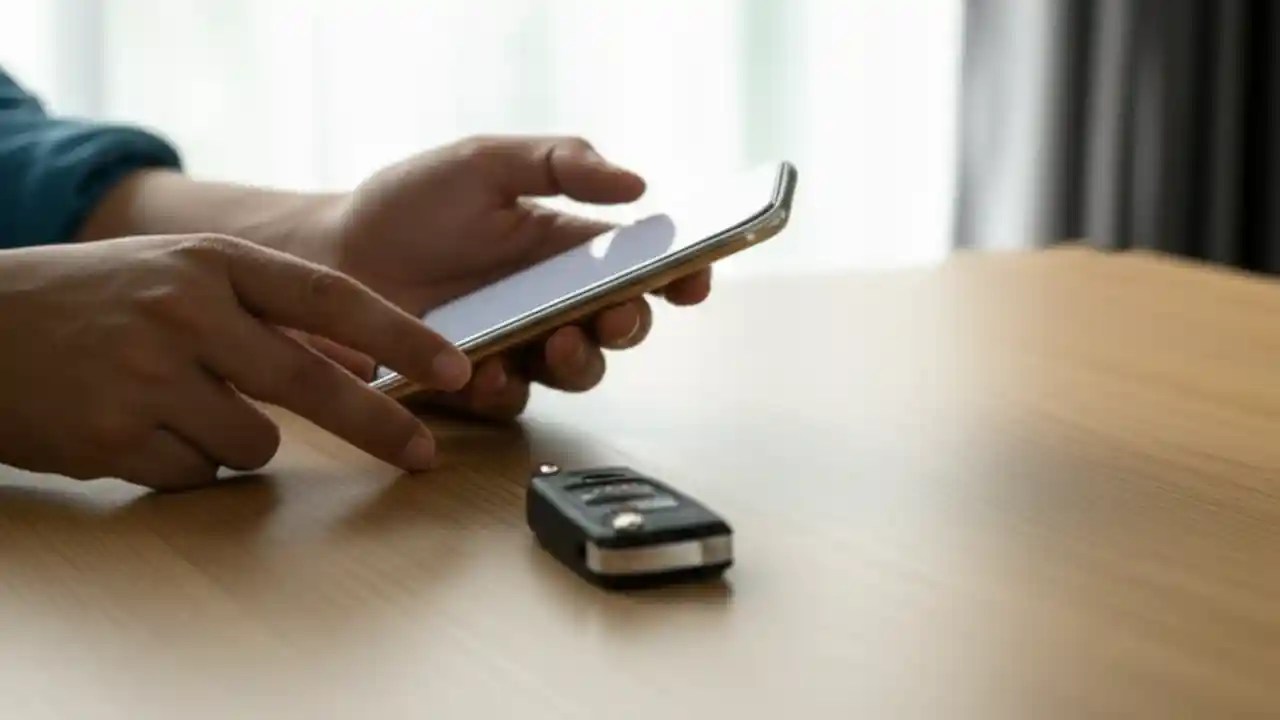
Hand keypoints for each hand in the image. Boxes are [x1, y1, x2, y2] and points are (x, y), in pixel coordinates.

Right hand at [0, 235, 471, 488]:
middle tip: (423, 455)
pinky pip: (198, 474)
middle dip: (379, 425)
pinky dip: (185, 464)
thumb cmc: (95, 300)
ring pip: (255, 444)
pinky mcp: (115, 436)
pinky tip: (137, 428)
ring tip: (175, 405)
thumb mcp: (182, 277)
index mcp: (211, 261)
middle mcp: (186, 311)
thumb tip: (361, 357)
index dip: (401, 336)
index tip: (456, 369)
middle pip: (311, 383)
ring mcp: (148, 374)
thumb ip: (269, 311)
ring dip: (237, 440)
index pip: (329, 298)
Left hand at [315, 135, 711, 417]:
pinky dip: (507, 387)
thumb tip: (638, 184)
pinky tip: (488, 369)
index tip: (695, 277)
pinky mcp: (475, 384)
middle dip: (631, 324)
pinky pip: (511, 399)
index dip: (679, 275)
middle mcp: (552, 302)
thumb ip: (559, 163)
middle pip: (620, 326)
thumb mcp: (484, 164)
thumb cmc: (407, 205)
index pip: (640, 265)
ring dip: (582, 362)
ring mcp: (518, 346)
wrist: (327, 254)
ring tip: (560, 342)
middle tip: (617, 315)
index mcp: (565, 249)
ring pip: (578, 371)